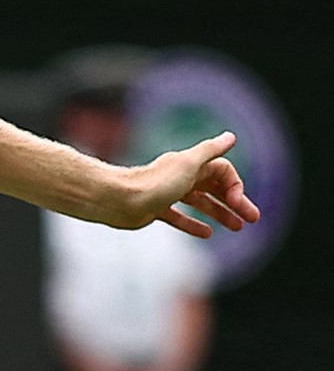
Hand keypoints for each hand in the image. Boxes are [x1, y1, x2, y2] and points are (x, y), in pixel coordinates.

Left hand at [115, 135, 258, 238]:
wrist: (118, 200)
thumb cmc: (154, 182)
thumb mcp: (189, 164)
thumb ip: (210, 150)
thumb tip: (231, 137)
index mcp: (192, 164)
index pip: (223, 172)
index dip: (234, 186)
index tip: (238, 203)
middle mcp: (182, 176)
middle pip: (215, 188)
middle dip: (235, 203)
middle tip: (252, 219)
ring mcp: (169, 193)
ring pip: (201, 203)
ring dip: (220, 214)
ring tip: (237, 228)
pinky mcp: (157, 209)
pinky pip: (180, 217)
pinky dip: (194, 224)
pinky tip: (207, 233)